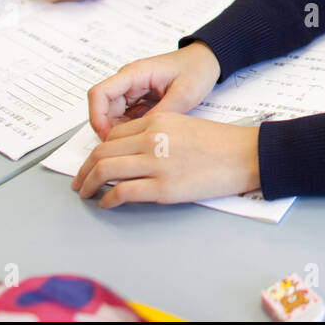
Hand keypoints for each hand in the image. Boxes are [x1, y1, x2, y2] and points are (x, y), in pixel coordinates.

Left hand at [71, 112, 260, 207]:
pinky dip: (107, 199)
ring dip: (89, 184)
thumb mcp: (184, 125)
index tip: (94, 162)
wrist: (245, 155)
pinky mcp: (162, 187)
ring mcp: (156, 163)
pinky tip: (106, 204)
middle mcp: (151, 138)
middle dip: (85, 168)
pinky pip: (121, 192)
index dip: (98, 151)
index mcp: (157, 121)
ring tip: (85, 193)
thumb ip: (156, 133)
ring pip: (105, 170)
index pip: (113, 136)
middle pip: (102, 151)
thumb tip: (133, 153)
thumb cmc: (221, 142)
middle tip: (79, 181)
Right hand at [86, 41, 222, 138]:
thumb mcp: (183, 94)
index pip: (99, 93)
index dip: (98, 117)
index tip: (107, 137)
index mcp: (135, 73)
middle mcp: (129, 80)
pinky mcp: (140, 97)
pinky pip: (126, 115)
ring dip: (122, 129)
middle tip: (127, 146)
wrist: (208, 60)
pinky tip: (148, 132)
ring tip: (142, 139)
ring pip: (114, 114)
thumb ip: (161, 114)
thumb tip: (140, 136)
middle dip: (110, 128)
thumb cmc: (197, 69)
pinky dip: (132, 127)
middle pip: (104, 107)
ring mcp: (134, 89)